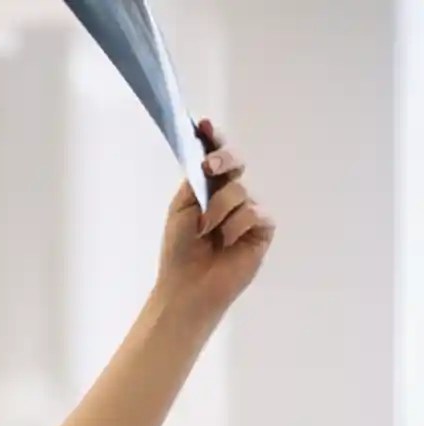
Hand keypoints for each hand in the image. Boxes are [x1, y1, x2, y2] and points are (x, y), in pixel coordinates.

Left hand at [156, 119, 276, 316]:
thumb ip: (195, 183)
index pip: (214, 158)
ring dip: (217, 211)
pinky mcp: (262, 229)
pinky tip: (227, 242)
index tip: (203, 125)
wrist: (187, 284)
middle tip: (210, 167)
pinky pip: (254, 213)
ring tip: (206, 232)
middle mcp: (230, 196)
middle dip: (224, 159)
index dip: (213, 140)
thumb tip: (205, 156)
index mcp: (207, 189)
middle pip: (235, 163)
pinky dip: (236, 226)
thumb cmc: (179, 249)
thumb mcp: (181, 209)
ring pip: (239, 192)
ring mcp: (247, 211)